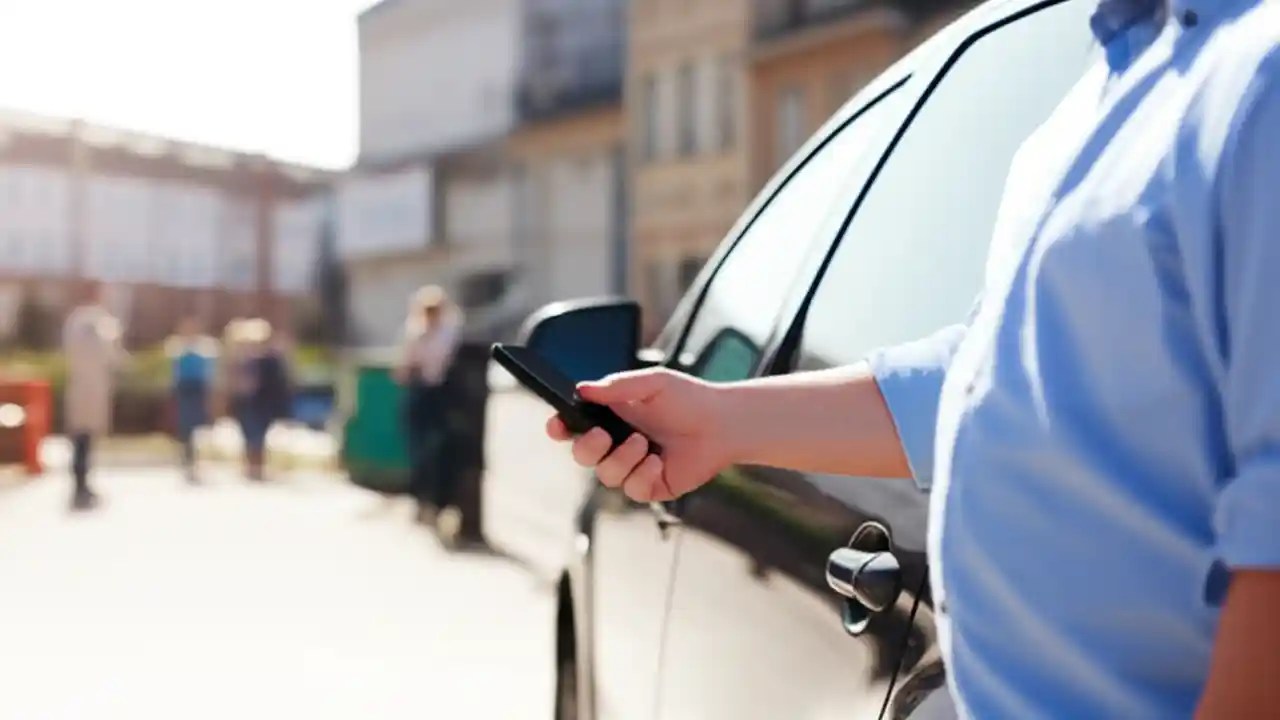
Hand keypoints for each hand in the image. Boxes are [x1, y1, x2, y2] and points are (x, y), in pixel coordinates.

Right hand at [545, 368, 734, 502]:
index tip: (557, 425)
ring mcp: (633, 467)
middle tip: (605, 434)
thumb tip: (582, 388)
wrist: (723, 424)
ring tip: (646, 443)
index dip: (559, 428)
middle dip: (588, 447)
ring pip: (606, 475)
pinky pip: (632, 490)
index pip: (574, 426)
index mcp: (611, 417)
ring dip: (622, 458)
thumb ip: (617, 386)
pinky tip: (658, 461)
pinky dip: (643, 475)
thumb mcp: (653, 383)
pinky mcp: (650, 487)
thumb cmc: (689, 399)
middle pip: (582, 455)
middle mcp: (618, 444)